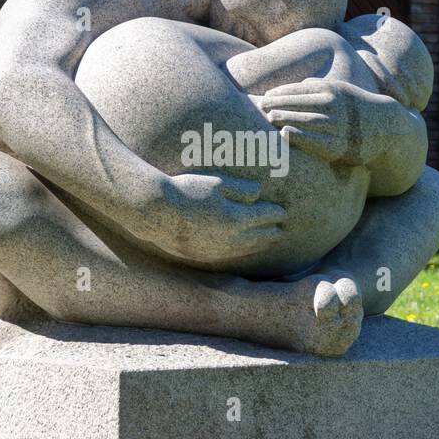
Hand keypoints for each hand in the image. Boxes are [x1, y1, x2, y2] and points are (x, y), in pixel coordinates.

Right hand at [134, 172, 285, 262]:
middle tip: (281, 229)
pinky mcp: (204, 255)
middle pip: (258, 236)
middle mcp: (230, 238)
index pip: (263, 217)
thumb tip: (259, 193)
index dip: (274, 213)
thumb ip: (239, 189)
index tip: (282, 211)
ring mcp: (217, 249)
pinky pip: (231, 255)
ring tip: (268, 240)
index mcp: (236, 218)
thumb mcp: (215, 183)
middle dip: (271, 232)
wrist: (156, 213)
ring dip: (259, 244)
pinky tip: (243, 248)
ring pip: (246, 249)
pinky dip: (242, 251)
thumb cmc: (186, 192)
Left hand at [258, 78, 399, 164]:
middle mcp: (334, 106)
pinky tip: (284, 133)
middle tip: (262, 106)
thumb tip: (301, 84)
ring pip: (305, 120)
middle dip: (279, 104)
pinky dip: (299, 136)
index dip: (281, 93)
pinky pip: (315, 141)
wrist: (388, 128)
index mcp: (333, 91)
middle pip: (300, 104)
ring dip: (285, 118)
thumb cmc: (359, 108)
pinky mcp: (340, 145)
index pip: (300, 91)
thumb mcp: (344, 91)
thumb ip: (322, 87)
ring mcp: (337, 126)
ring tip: (269, 118)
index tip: (266, 96)